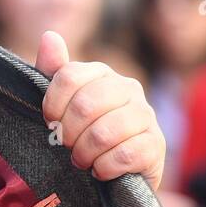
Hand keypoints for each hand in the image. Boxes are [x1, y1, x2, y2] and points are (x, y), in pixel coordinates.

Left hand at [37, 31, 166, 190]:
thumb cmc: (82, 131)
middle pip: (85, 105)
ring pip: (103, 133)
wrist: (115, 170)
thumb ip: (52, 71)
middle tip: (65, 145)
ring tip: (81, 159)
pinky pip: (123, 155)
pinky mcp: (156, 145)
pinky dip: (103, 167)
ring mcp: (146, 115)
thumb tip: (49, 36)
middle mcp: (128, 88)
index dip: (52, 104)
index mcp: (101, 73)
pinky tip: (100, 169)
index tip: (49, 121)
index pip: (68, 76)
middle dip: (67, 132)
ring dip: (84, 153)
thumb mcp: (61, 102)